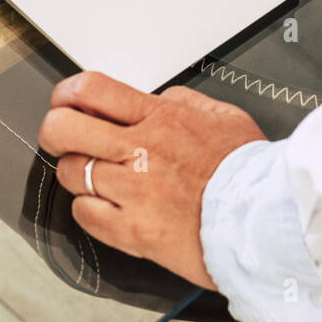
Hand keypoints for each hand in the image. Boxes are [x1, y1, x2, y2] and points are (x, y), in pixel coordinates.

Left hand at [37, 71, 266, 288]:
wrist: (267, 220)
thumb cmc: (250, 172)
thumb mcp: (224, 116)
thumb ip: (184, 102)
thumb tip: (157, 98)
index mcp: (160, 117)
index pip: (91, 90)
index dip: (67, 93)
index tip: (65, 101)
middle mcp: (140, 150)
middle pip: (64, 129)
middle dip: (55, 130)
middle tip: (62, 137)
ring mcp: (132, 192)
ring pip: (70, 173)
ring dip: (76, 173)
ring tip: (94, 177)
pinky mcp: (131, 231)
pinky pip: (84, 215)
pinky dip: (88, 209)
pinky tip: (105, 207)